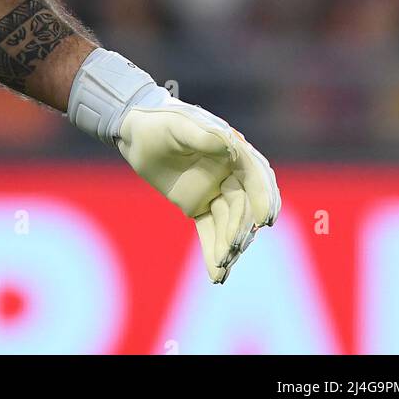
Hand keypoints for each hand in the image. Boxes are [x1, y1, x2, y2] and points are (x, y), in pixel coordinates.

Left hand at [116, 89, 279, 283]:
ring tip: (223, 267)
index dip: (263, 197)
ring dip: (229, 245)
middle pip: (244, 205)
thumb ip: (203, 136)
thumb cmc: (158, 122)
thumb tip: (231, 143)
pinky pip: (210, 231)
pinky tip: (217, 276)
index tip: (264, 220)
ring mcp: (215, 191)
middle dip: (240, 228)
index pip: (255, 176)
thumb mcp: (178, 125)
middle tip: (233, 249)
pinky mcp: (198, 205)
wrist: (134, 132)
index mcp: (232, 149)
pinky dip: (213, 252)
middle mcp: (229, 173)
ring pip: (229, 222)